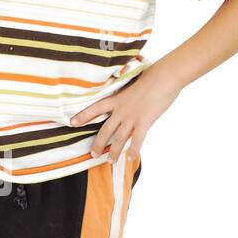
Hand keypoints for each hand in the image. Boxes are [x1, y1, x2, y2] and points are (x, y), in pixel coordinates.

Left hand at [68, 65, 182, 163]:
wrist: (165, 76)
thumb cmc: (152, 78)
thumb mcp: (133, 86)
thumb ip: (128, 98)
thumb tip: (128, 103)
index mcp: (117, 99)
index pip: (95, 108)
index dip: (83, 116)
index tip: (72, 123)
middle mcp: (121, 110)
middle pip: (105, 130)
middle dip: (98, 143)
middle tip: (92, 154)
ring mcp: (132, 116)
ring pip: (119, 138)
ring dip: (114, 151)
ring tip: (110, 161)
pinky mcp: (145, 121)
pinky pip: (137, 140)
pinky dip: (133, 150)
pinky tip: (130, 158)